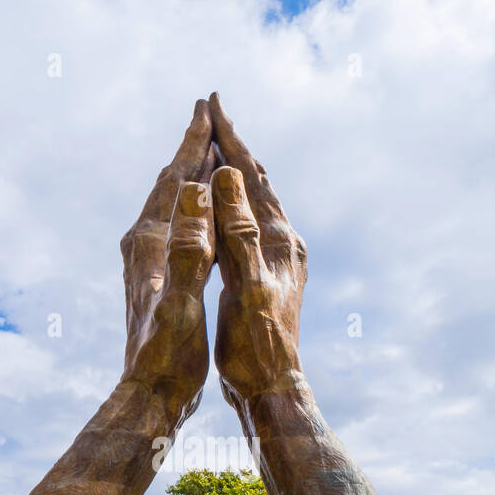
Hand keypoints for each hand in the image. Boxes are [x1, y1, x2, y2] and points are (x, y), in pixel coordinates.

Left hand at [0, 101, 217, 494]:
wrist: (148, 400)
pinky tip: (202, 218)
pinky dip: (191, 210)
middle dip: (188, 150)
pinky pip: (177, 230)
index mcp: (150, 245)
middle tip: (208, 115)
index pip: (172, 179)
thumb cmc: (168, 358)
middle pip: (167, 185)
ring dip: (189, 178)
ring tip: (207, 156)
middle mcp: (142, 248)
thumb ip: (188, 249)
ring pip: (170, 207)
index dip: (191, 143)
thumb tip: (190, 192)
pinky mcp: (156, 283)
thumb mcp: (183, 301)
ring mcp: (147, 266)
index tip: (207, 106)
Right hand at [205, 94, 437, 494]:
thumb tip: (230, 177)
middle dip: (234, 146)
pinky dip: (231, 207)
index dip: (232, 138)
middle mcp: (282, 245)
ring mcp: (276, 262)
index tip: (212, 103)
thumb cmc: (256, 346)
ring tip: (218, 150)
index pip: (253, 176)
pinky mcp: (266, 280)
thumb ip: (238, 232)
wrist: (272, 392)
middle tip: (212, 111)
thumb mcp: (245, 285)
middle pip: (257, 183)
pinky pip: (246, 228)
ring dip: (234, 174)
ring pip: (253, 204)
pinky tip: (223, 214)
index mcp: (278, 240)